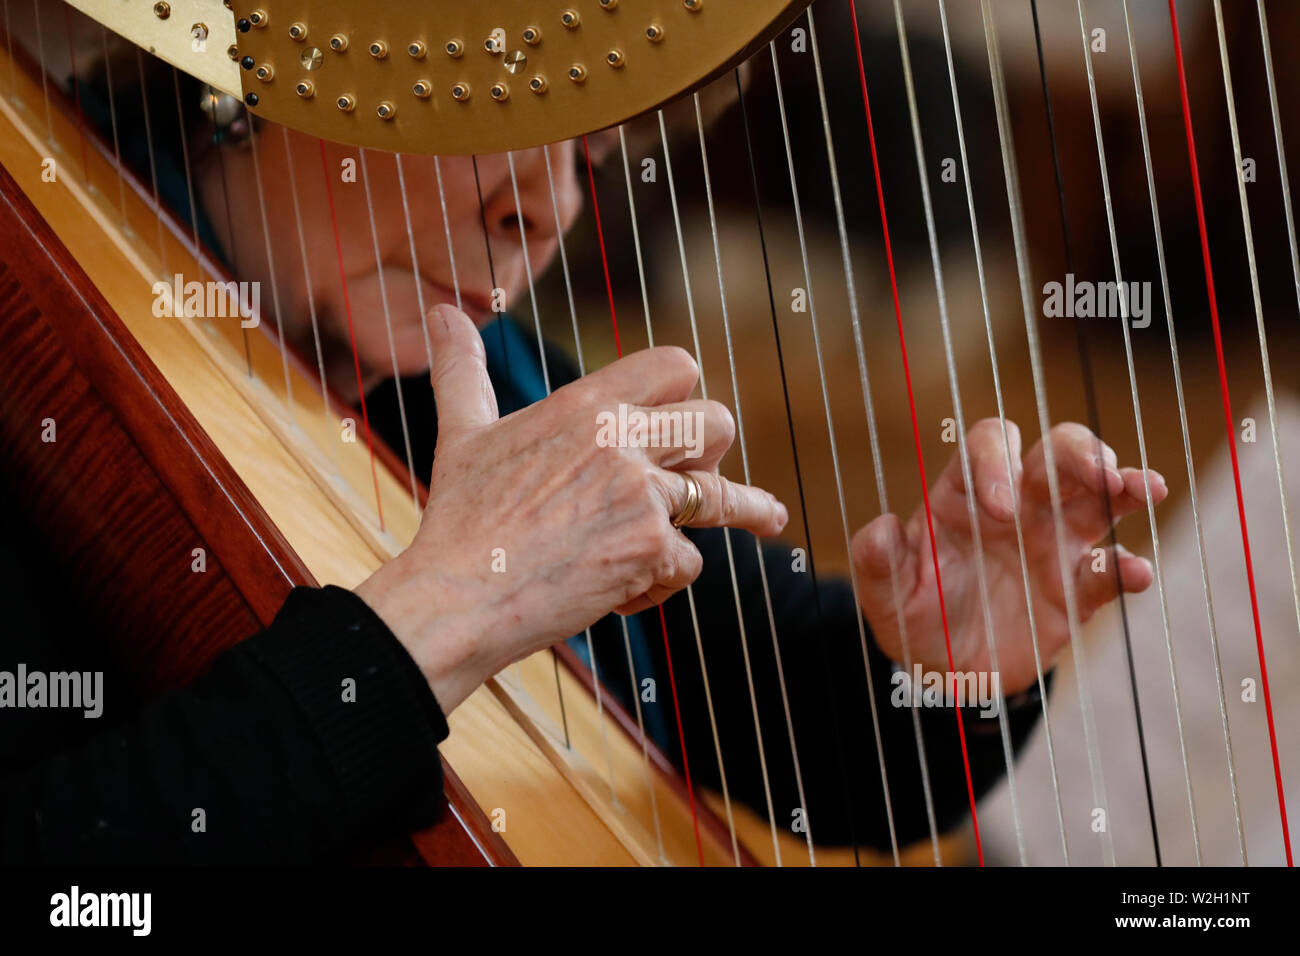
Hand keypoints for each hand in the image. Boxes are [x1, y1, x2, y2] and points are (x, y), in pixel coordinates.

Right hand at [357, 304, 787, 711]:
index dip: (683, 390)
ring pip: (720, 495)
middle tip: (702, 470)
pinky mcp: (651, 550)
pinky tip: (623, 594)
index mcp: (586, 406)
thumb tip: (443, 314)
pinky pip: (689, 562)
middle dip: (713, 447)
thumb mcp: (461, 434)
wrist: (456, 597)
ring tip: (768, 518)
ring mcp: (642, 496)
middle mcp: (622, 442)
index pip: (674, 366)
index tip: (685, 410)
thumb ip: (463, 371)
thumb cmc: (457, 519)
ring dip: (744, 509)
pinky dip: (661, 581)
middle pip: (716, 421)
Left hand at [851, 419, 1166, 694]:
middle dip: (1080, 453)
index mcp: (965, 494)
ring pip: (1098, 495)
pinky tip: (1135, 573)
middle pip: (1056, 452)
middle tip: (1100, 475)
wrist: (944, 672)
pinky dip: (1126, 568)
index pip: (989, 444)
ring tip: (1145, 488)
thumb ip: (878, 563)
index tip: (1000, 508)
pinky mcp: (1076, 588)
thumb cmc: (913, 617)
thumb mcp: (884, 595)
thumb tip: (882, 529)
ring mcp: (1053, 542)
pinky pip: (1109, 569)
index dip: (997, 462)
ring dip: (1124, 486)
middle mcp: (1017, 505)